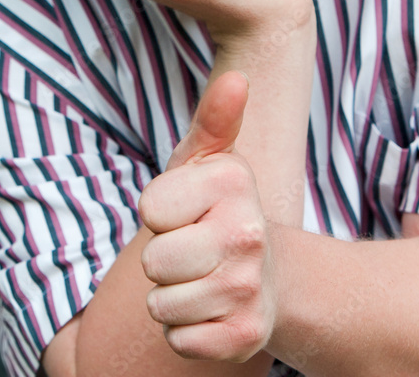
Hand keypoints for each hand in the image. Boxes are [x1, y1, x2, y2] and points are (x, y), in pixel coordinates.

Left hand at [138, 70, 277, 360]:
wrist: (268, 273)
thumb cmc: (218, 207)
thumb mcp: (208, 159)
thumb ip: (214, 117)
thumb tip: (237, 79)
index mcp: (235, 184)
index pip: (150, 209)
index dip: (159, 212)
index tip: (186, 209)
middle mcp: (249, 234)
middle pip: (154, 263)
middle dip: (163, 259)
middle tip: (193, 248)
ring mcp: (248, 288)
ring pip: (161, 305)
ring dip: (173, 296)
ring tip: (201, 277)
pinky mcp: (244, 337)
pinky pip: (178, 340)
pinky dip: (185, 331)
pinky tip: (210, 309)